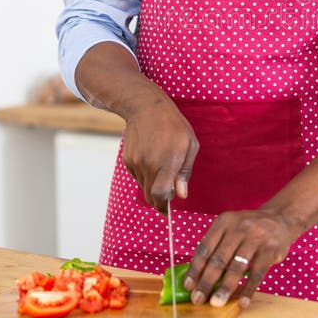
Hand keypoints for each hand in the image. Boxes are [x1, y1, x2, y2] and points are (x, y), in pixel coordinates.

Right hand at [121, 90, 198, 212]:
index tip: (169, 209)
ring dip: (153, 186)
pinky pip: (137, 177)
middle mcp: (148, 165)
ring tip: (162, 167)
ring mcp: (136, 162)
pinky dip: (145, 176)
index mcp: (166, 162)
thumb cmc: (174, 126)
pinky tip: (152, 159)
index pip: (160, 195)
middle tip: (169, 191)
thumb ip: (185, 173)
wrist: (146, 108)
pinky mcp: (128, 160)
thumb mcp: (190, 145)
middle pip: (151, 196)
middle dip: (160, 199)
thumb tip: (181, 195)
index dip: (164, 205)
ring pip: (143, 187)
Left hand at [183, 209, 295, 308]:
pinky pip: (257, 273)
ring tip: (216, 303)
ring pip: (236, 267)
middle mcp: (238, 227)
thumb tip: (198, 276)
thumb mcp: (231, 228)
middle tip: (198, 299)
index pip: (205, 247)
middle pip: (218, 259)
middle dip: (206, 282)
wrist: (281, 219)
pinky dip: (248, 289)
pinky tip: (242, 302)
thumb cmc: (249, 229)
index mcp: (224, 222)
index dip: (195, 268)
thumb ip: (217, 247)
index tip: (188, 286)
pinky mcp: (270, 249)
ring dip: (225, 288)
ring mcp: (256, 237)